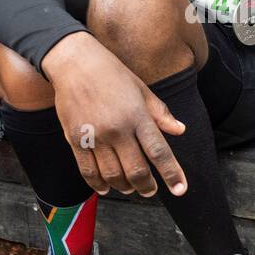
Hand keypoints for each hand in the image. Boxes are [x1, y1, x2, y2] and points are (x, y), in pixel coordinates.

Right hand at [42, 33, 187, 197]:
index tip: (180, 189)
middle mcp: (117, 129)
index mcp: (137, 116)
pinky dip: (98, 184)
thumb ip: (160, 113)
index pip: (159, 152)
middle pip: (136, 171)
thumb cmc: (111, 73)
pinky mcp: (75, 139)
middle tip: (150, 191)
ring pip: (112, 175)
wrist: (74, 62)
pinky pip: (88, 171)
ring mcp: (95, 136)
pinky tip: (106, 188)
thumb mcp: (141, 89)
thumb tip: (180, 130)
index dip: (172, 173)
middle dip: (147, 187)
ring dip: (124, 187)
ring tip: (130, 188)